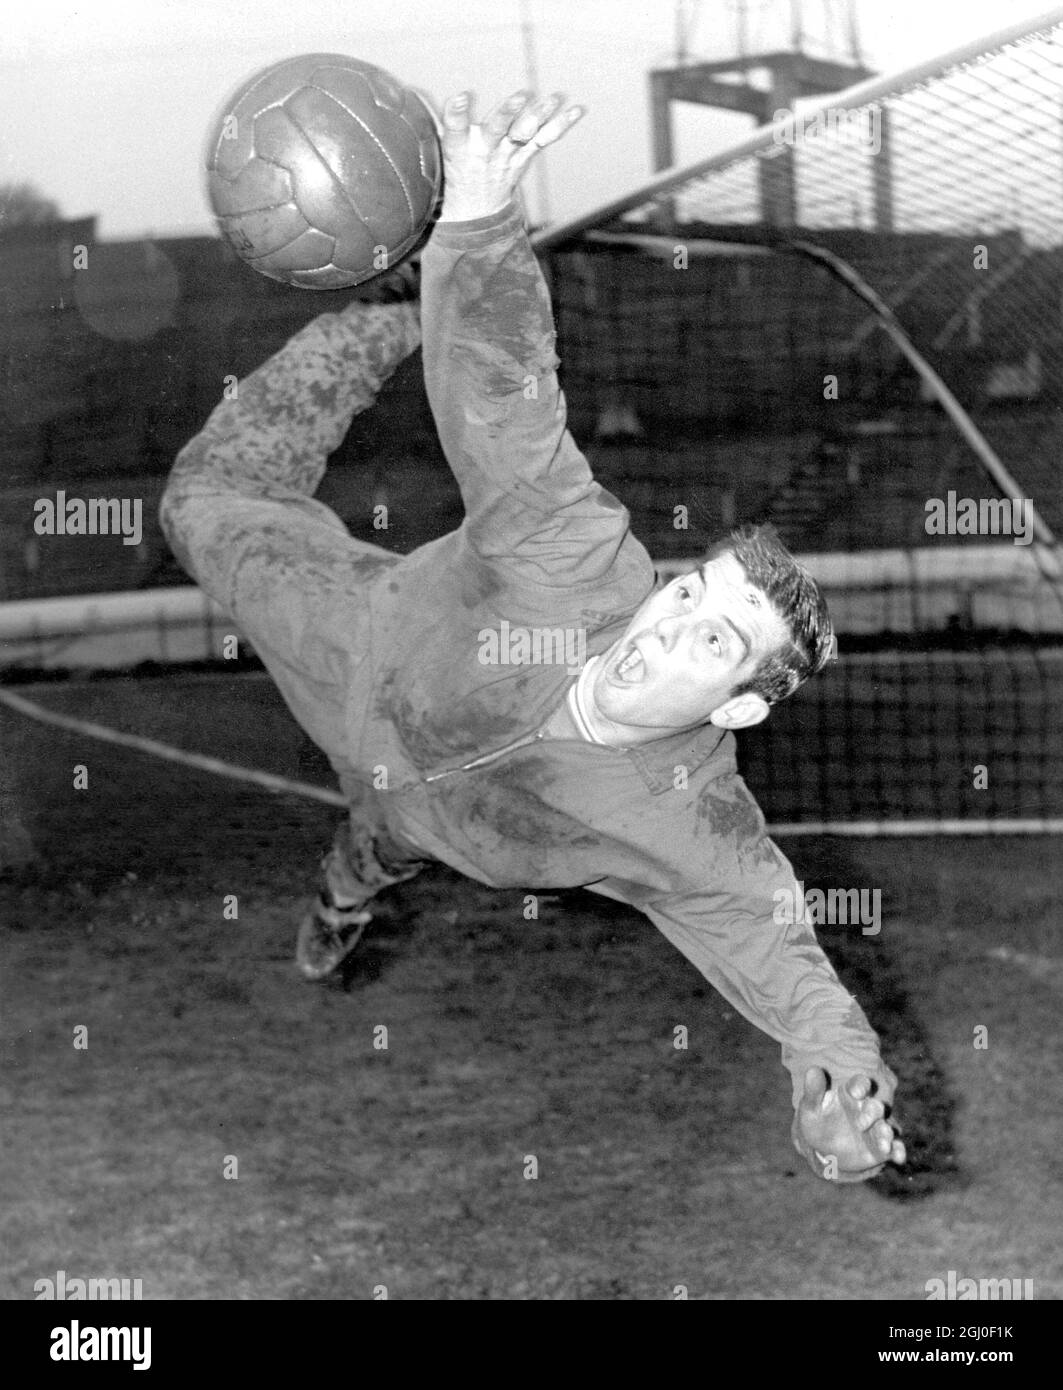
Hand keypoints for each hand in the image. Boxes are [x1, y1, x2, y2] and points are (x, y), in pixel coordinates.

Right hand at [437, 89, 585, 222]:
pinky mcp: (522, 158)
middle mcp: (484, 152)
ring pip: (523, 134)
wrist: (474, 215)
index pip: (454, 129)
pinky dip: (560, 126)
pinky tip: (576, 110)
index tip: (459, 97)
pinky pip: (543, 140)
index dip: (456, 113)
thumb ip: (437, 122)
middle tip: (519, 96)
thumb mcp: (439, 151)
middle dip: (507, 113)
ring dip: (537, 116)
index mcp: (458, 149)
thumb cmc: (453, 173)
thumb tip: (412, 92)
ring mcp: (506, 157)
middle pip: (495, 130)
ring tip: (552, 99)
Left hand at [792, 1067, 905, 1182]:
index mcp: (851, 1094)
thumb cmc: (817, 1121)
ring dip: (886, 1133)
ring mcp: (876, 1128)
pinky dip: (898, 1151)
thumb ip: (813, 1091)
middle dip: (872, 1113)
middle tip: (861, 1123)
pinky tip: (899, 1157)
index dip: (860, 1086)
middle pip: (875, 1106)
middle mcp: (867, 1110)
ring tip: (884, 1140)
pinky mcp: (882, 1148)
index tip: (857, 1092)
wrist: (824, 1149)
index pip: (860, 1084)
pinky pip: (894, 1147)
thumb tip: (812, 1070)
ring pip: (886, 1127)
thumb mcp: (811, 1108)